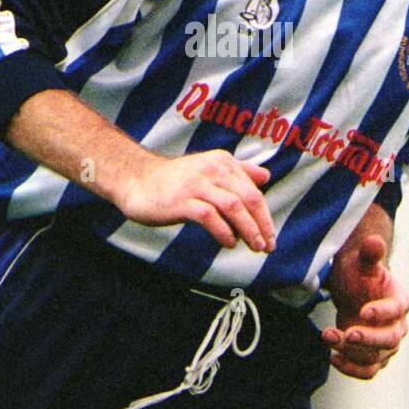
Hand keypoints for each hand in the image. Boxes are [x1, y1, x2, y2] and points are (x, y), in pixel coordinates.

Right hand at [115, 149, 275, 252]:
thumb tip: (266, 176)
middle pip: (249, 199)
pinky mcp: (182, 200)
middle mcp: (212, 169)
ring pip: (233, 207)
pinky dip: (224, 232)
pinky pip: (210, 216)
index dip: (265, 216)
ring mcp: (197, 184)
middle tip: (267, 246)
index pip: (253, 191)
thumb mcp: (209, 170)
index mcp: (223, 162)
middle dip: (262, 225)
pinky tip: (229, 243)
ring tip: (254, 246)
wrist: (137, 181)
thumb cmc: (175, 180)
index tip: (271, 237)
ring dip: (248, 230)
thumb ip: (238, 172)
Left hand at [321, 233, 408, 378]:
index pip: (397, 309)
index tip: (363, 310)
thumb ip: (370, 254)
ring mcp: (387, 346)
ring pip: (375, 357)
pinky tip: (332, 357)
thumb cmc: (362, 276)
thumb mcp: (363, 263)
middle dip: (368, 338)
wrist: (356, 293)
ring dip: (351, 351)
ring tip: (327, 335)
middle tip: (347, 333)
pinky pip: (367, 372)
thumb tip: (374, 240)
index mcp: (400, 301)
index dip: (382, 312)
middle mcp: (398, 326)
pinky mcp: (373, 358)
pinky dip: (351, 369)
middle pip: (390, 339)